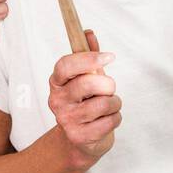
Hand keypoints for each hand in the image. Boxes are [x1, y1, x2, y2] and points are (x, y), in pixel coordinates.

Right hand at [47, 31, 121, 169]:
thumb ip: (89, 56)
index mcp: (57, 82)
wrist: (81, 139)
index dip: (88, 59)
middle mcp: (57, 100)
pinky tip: (106, 120)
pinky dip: (115, 119)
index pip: (65, 65)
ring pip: (104, 104)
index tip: (109, 56)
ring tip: (108, 106)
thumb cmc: (86, 102)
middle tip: (108, 89)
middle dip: (108, 84)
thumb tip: (88, 33)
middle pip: (88, 83)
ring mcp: (66, 119)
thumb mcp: (87, 77)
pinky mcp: (78, 136)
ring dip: (114, 103)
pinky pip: (109, 121)